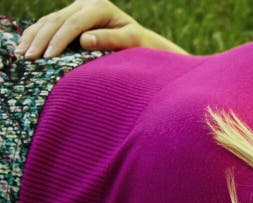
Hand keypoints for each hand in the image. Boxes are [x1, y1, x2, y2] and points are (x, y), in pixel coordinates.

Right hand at [16, 0, 184, 59]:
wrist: (140, 41)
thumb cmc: (138, 45)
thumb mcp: (131, 42)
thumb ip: (110, 39)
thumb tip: (84, 40)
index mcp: (99, 6)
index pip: (74, 23)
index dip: (60, 40)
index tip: (49, 57)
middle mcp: (85, 3)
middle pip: (57, 20)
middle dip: (41, 40)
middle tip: (29, 57)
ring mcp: (75, 8)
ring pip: (48, 21)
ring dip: (33, 37)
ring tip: (22, 54)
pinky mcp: (69, 16)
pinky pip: (48, 24)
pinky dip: (34, 35)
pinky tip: (23, 46)